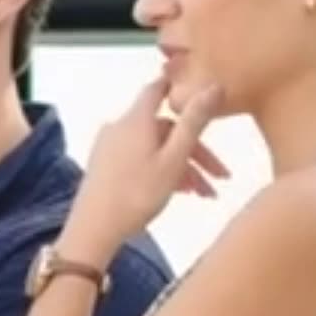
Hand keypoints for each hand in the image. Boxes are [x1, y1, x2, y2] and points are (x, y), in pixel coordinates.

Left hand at [75, 75, 233, 249]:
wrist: (94, 230)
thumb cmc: (137, 194)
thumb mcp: (174, 159)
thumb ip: (194, 123)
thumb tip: (214, 85)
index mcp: (137, 119)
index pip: (159, 88)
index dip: (181, 89)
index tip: (203, 96)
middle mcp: (121, 126)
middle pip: (166, 128)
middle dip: (196, 150)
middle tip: (220, 177)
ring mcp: (110, 146)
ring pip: (156, 148)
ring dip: (183, 167)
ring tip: (204, 195)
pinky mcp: (104, 166)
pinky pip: (141, 159)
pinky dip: (162, 170)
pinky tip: (179, 192)